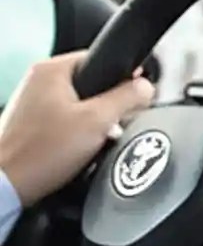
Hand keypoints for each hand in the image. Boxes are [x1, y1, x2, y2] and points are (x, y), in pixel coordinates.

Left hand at [0, 50, 154, 204]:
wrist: (5, 186)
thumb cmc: (40, 153)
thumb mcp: (99, 121)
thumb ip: (128, 98)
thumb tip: (146, 86)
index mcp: (52, 69)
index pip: (103, 58)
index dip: (125, 78)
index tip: (133, 97)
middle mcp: (38, 80)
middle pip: (94, 83)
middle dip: (109, 106)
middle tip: (110, 126)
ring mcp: (32, 101)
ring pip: (81, 103)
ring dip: (94, 122)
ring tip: (92, 141)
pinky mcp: (31, 122)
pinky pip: (67, 119)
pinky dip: (77, 132)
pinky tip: (77, 149)